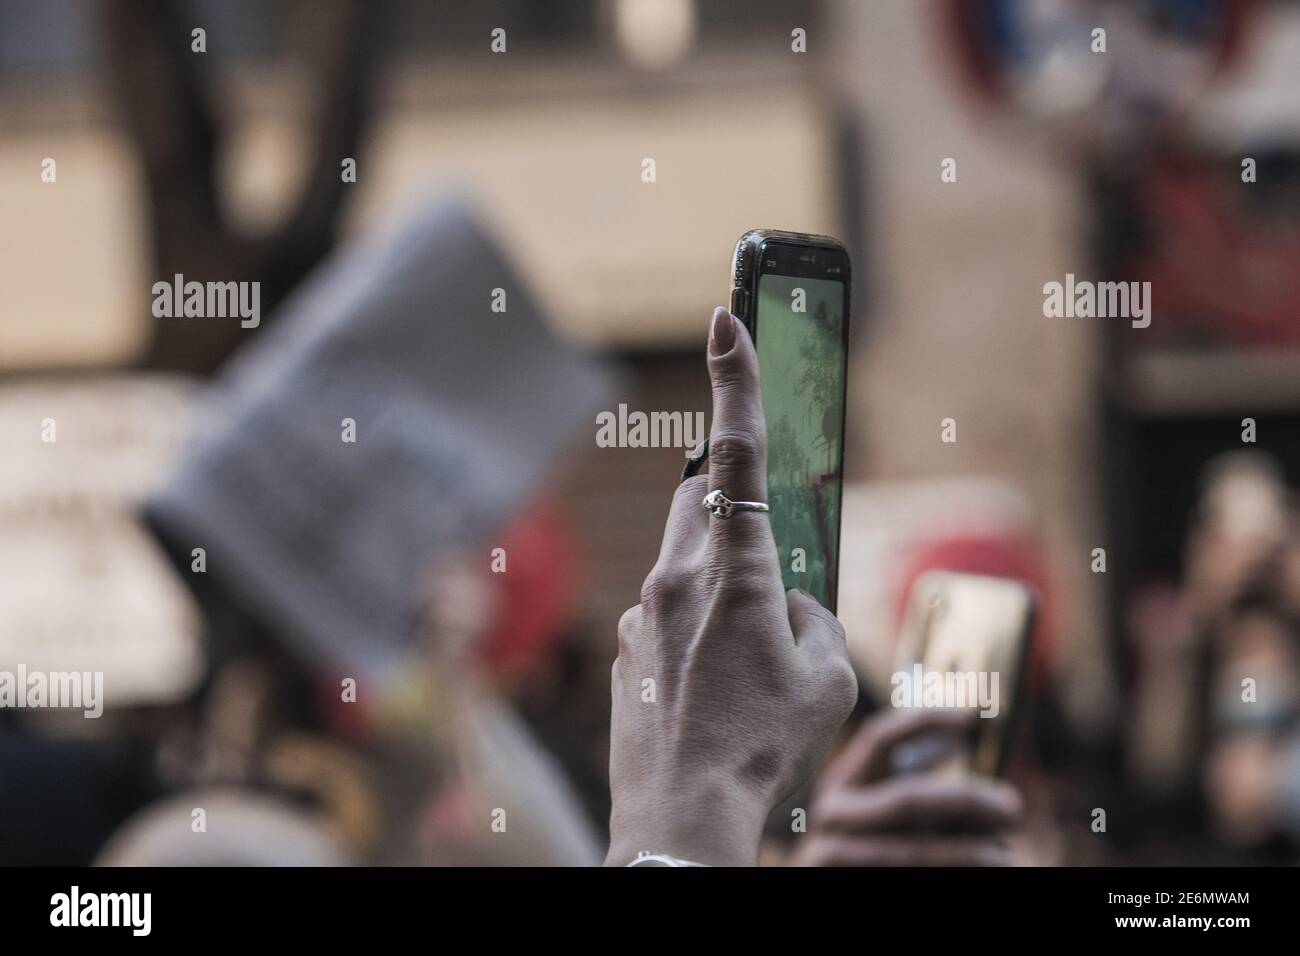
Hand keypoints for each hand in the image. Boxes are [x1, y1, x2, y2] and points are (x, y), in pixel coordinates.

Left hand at [605, 307, 857, 866]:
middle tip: (762, 540)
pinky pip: (663, 613)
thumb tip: (785, 603)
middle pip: (700, 501)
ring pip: (683, 562)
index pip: (737, 453)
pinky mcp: (623, 649)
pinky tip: (715, 683)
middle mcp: (675, 579)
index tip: (725, 319)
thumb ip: (811, 617)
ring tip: (749, 652)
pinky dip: (694, 626)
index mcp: (733, 570)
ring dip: (718, 579)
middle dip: (731, 500)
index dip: (735, 380)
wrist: (681, 816)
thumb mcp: (826, 678)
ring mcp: (639, 614)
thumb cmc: (763, 746)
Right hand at [790, 709, 1022, 865]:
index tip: (971, 717)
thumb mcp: (874, 808)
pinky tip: (977, 874)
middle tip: (1013, 808)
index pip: (879, 738)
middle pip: (908, 798)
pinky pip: (909, 875)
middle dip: (968, 801)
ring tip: (1006, 856)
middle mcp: (833, 813)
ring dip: (968, 853)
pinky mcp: (843, 880)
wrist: (821, 888)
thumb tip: (956, 742)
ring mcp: (835, 852)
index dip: (924, 722)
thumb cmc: (866, 846)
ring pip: (915, 850)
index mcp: (841, 781)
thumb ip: (906, 780)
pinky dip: (950, 874)